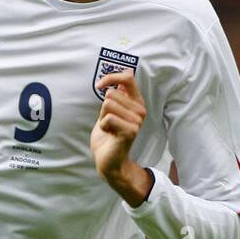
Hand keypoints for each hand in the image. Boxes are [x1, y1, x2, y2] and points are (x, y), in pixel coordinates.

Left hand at [90, 68, 151, 205]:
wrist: (109, 161)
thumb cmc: (108, 136)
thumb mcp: (110, 111)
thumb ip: (116, 96)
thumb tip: (120, 77)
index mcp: (136, 103)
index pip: (128, 77)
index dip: (111, 77)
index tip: (99, 86)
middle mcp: (140, 110)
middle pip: (111, 93)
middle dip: (103, 108)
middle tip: (109, 123)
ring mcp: (137, 121)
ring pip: (108, 104)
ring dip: (103, 118)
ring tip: (110, 129)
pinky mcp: (131, 131)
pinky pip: (108, 118)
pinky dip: (103, 126)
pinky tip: (110, 135)